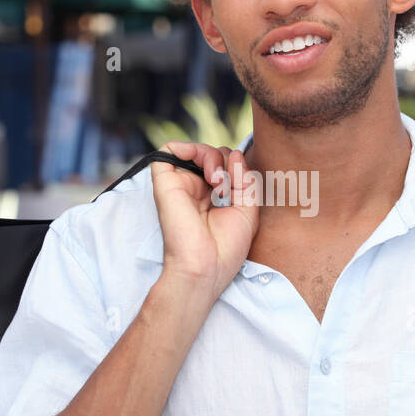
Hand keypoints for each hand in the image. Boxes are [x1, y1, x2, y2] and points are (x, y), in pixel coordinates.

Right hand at [151, 141, 258, 298]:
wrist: (206, 267)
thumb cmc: (227, 248)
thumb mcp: (248, 210)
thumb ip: (245, 179)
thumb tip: (234, 153)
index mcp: (214, 196)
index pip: (226, 165)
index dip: (237, 166)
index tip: (242, 183)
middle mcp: (197, 189)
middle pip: (213, 154)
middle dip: (227, 161)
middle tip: (229, 186)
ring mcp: (181, 184)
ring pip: (196, 150)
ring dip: (213, 157)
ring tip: (218, 181)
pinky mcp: (165, 183)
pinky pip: (169, 149)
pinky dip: (189, 148)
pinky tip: (205, 170)